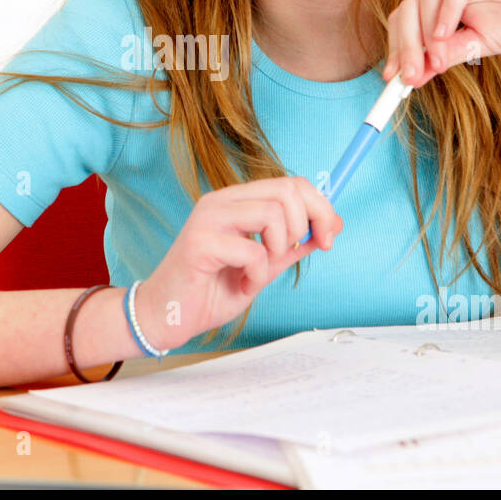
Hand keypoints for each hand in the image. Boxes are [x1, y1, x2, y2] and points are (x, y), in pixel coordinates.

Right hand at [137, 176, 343, 349]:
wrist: (166, 316)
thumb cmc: (209, 291)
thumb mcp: (263, 265)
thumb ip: (292, 244)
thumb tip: (334, 225)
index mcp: (236, 201)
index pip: (290, 183)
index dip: (320, 207)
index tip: (328, 237)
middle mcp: (221, 201)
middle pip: (287, 190)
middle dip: (307, 224)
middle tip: (295, 253)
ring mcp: (208, 218)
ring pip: (272, 213)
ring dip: (278, 249)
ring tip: (259, 271)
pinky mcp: (200, 242)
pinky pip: (253, 251)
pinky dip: (257, 274)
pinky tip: (241, 284)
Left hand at [383, 0, 500, 86]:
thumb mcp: (480, 44)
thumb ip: (448, 54)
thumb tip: (413, 75)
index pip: (407, 16)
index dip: (397, 47)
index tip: (392, 80)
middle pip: (410, 5)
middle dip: (405, 45)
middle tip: (407, 78)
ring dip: (426, 33)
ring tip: (433, 64)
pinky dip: (447, 9)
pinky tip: (444, 35)